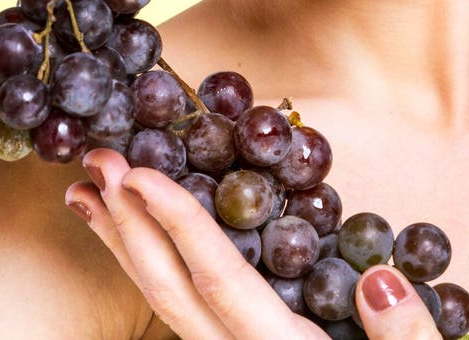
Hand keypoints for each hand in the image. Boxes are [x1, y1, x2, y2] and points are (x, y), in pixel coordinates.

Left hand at [66, 149, 442, 339]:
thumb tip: (383, 280)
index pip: (220, 280)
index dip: (178, 224)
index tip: (137, 175)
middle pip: (170, 289)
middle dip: (127, 223)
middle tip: (93, 163)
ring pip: (163, 300)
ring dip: (123, 243)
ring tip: (85, 196)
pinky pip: (177, 304)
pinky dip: (149, 264)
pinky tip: (136, 237)